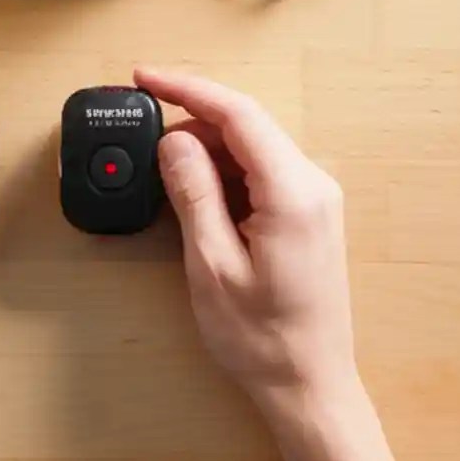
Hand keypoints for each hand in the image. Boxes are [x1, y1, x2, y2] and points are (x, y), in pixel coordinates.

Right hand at [136, 68, 404, 460]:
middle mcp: (313, 185)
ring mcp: (315, 199)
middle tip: (145, 145)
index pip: (238, 114)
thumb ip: (192, 193)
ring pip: (251, 148)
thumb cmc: (261, 338)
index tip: (145, 77)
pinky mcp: (308, 214)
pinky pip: (260, 172)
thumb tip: (173, 140)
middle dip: (191, 123)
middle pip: (245, 126)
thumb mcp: (211, 264)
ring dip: (206, 152)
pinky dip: (224, 174)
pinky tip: (197, 196)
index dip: (187, 88)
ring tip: (167, 183)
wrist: (307, 383)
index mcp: (293, 192)